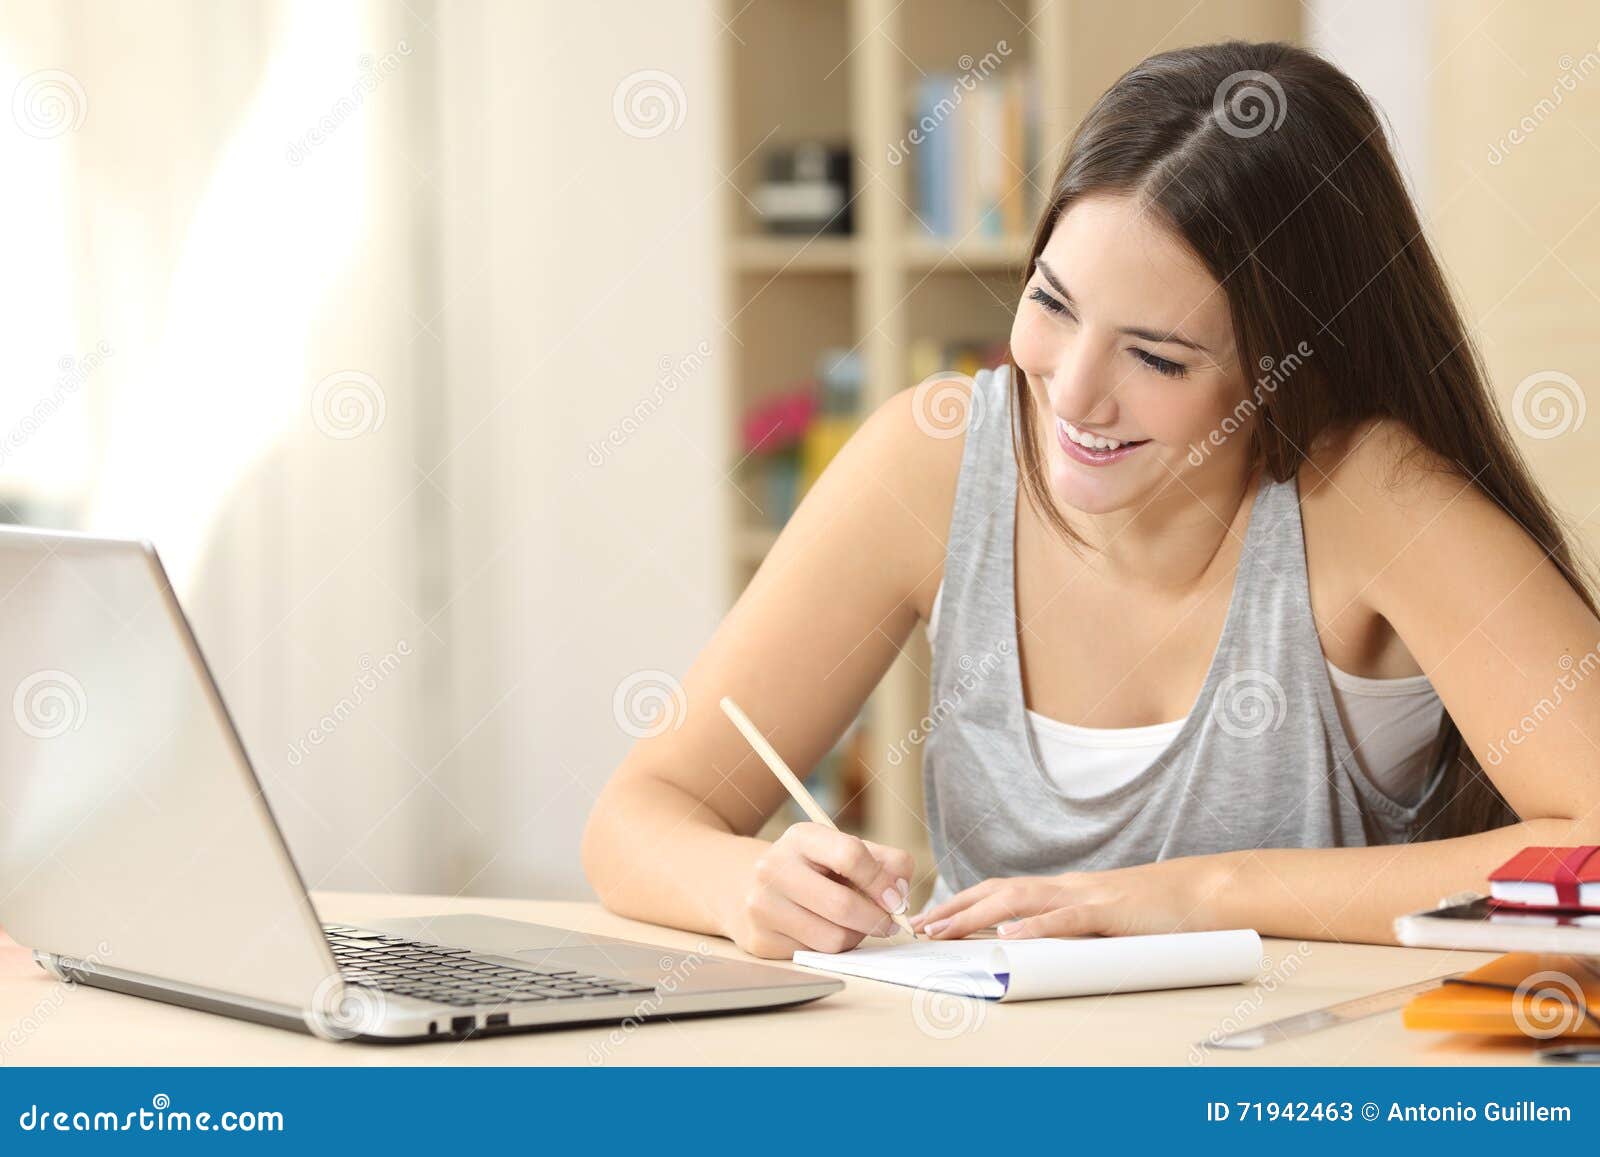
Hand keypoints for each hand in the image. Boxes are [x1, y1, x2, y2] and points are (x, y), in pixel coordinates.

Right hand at [724, 822, 914, 958]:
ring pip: (833, 938)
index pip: (851, 856)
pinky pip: (815, 955)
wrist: (747, 886)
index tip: (897, 899)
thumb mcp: (843, 850)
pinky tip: (824, 931)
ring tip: (852, 924)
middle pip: (843, 905)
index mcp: (800, 837)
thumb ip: (883, 863)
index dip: (882, 882)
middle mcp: (773, 868)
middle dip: (876, 919)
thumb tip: (901, 895)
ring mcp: (762, 906)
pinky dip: (831, 949)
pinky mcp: (760, 940)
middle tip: (888, 923)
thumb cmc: (812, 869)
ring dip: (855, 937)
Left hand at [908, 853, 1235, 940]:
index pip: (1002, 891)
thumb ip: (1071, 927)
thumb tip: (1034, 947)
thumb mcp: (1104, 918)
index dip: (964, 902)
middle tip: (921, 927)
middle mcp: (1067, 888)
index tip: (931, 917)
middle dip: (957, 909)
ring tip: (947, 930)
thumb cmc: (1156, 911)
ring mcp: (1087, 897)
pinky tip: (1009, 939)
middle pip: (999, 892)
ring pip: (1022, 901)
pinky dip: (1036, 929)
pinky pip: (1066, 920)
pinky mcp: (1110, 913)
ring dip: (978, 916)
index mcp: (1063, 890)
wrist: (1203, 893)